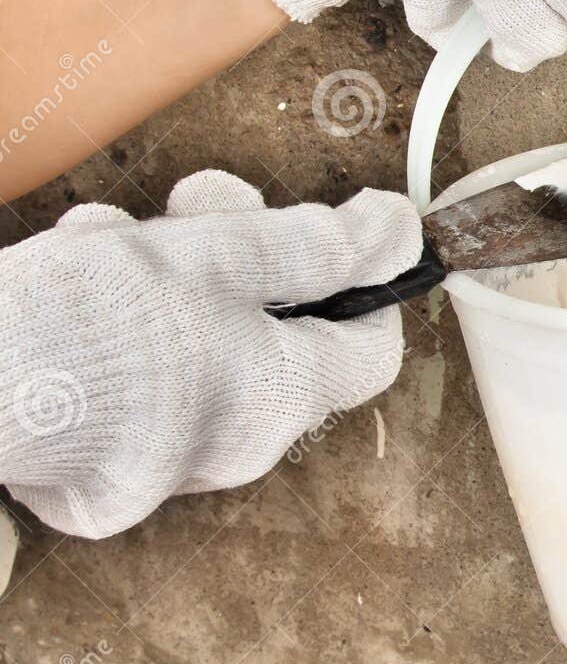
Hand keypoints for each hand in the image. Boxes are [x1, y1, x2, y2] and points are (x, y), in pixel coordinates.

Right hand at [0, 171, 420, 538]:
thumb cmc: (84, 324)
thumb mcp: (214, 258)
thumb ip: (313, 248)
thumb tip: (399, 235)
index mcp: (278, 400)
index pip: (368, 351)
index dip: (363, 284)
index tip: (337, 229)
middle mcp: (233, 447)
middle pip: (275, 331)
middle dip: (238, 250)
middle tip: (193, 201)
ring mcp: (162, 461)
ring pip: (196, 339)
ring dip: (164, 271)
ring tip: (107, 240)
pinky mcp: (96, 462)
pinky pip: (134, 373)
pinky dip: (111, 318)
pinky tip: (69, 278)